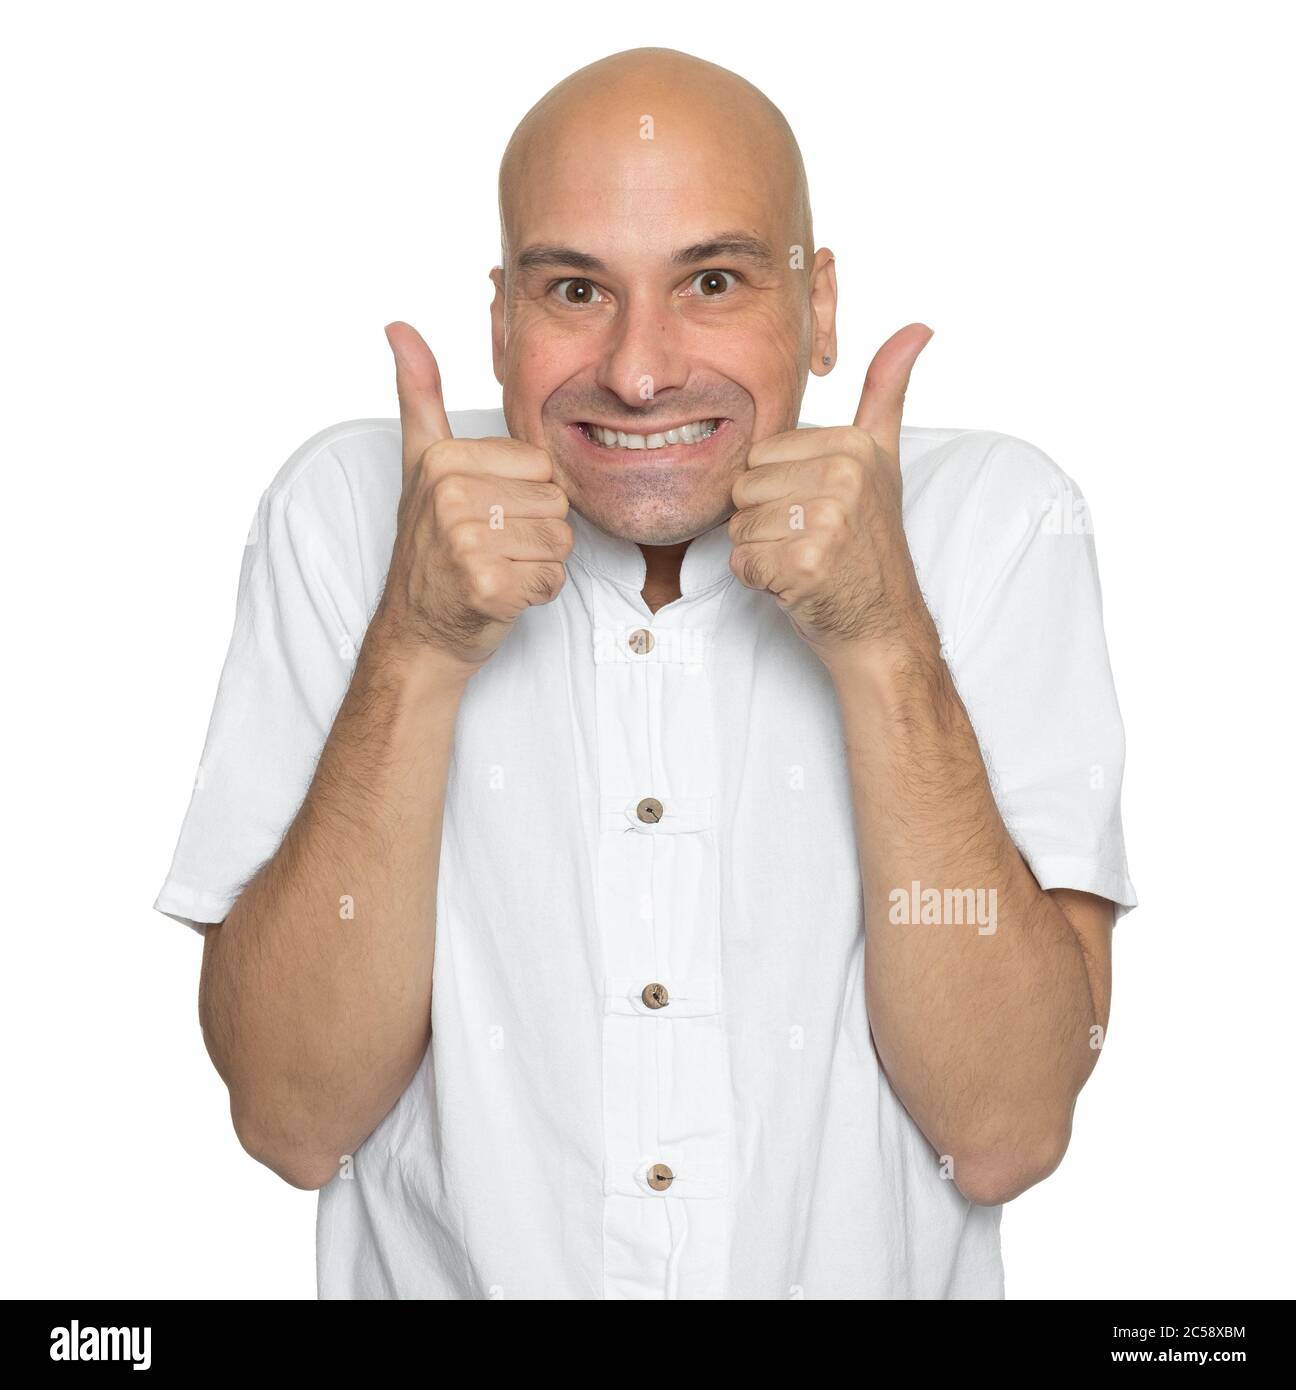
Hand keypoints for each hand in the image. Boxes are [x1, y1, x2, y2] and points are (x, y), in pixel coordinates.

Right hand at [375, 322, 572, 672]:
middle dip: (535, 534)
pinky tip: (501, 596)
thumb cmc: (430, 551)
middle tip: (492, 550)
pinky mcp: (486, 586)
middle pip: (555, 504)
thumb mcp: (421, 464)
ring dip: (538, 565)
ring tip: (497, 570)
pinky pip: (551, 580)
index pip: (541, 467)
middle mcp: (450, 496)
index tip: (485, 517)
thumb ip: (419, 395)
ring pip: (559, 542)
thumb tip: (398, 326)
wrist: (417, 632)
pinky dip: (536, 595)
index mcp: (444, 459)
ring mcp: (465, 542)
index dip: (525, 499)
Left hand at [727, 323, 937, 671]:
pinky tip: (796, 585)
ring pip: (740, 528)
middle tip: (809, 542)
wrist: (882, 625)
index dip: (776, 492)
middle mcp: (843, 478)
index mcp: (851, 446)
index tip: (816, 512)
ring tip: (804, 561)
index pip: (760, 457)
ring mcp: (827, 522)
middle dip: (765, 524)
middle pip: (744, 490)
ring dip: (762, 554)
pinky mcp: (807, 565)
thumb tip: (918, 327)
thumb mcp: (882, 461)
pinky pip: (743, 563)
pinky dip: (761, 583)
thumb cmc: (870, 548)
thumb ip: (887, 392)